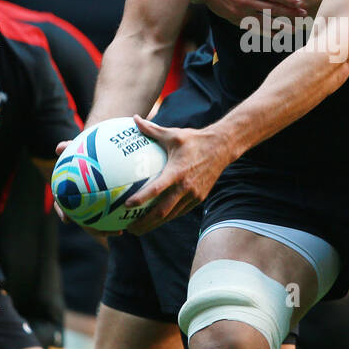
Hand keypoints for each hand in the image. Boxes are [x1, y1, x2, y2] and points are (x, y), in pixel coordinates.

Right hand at [51, 139, 117, 241]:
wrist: (99, 153)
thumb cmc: (87, 151)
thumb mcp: (79, 149)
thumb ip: (70, 148)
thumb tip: (58, 148)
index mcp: (69, 192)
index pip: (61, 205)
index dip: (62, 213)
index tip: (66, 220)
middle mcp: (81, 203)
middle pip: (82, 220)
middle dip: (90, 229)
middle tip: (100, 232)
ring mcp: (95, 206)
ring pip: (99, 222)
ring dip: (107, 229)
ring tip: (120, 231)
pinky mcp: (109, 205)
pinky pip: (116, 213)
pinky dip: (122, 216)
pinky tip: (134, 217)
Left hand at [122, 115, 232, 235]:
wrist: (222, 148)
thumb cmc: (194, 140)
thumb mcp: (173, 133)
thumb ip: (151, 129)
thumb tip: (134, 118)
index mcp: (177, 172)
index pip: (156, 189)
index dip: (141, 198)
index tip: (126, 205)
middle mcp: (185, 187)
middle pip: (162, 212)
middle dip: (144, 223)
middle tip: (128, 228)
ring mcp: (193, 195)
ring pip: (171, 215)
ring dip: (154, 224)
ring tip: (138, 229)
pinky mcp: (199, 198)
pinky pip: (180, 212)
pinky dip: (167, 217)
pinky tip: (156, 220)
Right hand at [198, 0, 304, 24]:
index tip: (299, 2)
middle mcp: (244, 1)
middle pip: (270, 9)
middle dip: (288, 13)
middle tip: (303, 14)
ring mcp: (239, 13)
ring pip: (263, 22)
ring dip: (281, 26)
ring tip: (295, 28)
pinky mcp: (235, 20)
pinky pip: (253, 28)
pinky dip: (266, 33)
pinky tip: (277, 35)